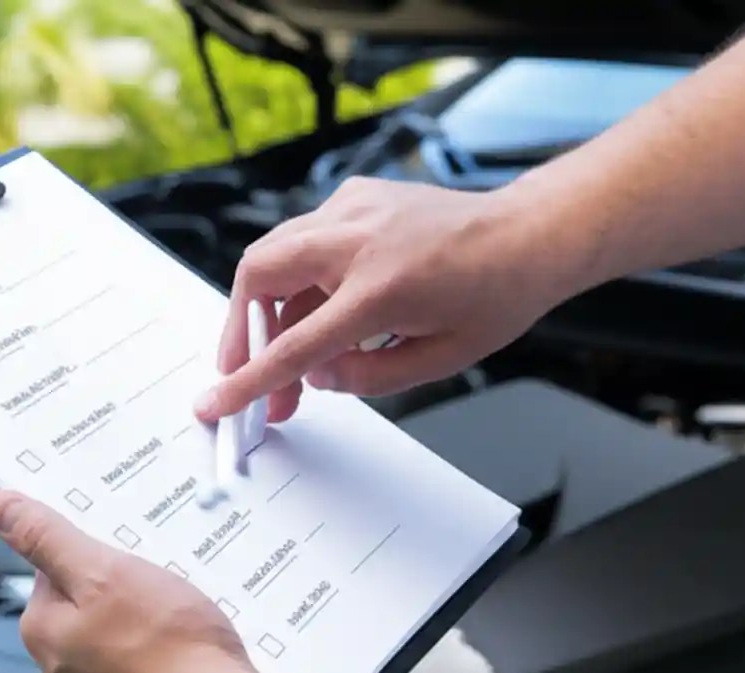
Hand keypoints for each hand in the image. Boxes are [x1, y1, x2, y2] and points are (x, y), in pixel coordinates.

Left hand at [0, 490, 257, 672]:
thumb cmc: (171, 651)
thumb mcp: (103, 572)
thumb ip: (48, 539)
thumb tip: (1, 508)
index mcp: (43, 628)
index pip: (52, 566)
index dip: (92, 551)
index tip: (117, 551)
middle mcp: (61, 664)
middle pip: (85, 596)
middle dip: (121, 582)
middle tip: (152, 582)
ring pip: (116, 625)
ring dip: (144, 613)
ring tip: (173, 613)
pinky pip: (140, 653)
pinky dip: (160, 642)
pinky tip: (181, 640)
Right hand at [193, 177, 579, 421]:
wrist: (527, 234)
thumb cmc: (495, 295)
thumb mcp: (440, 360)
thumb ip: (367, 377)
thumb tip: (315, 377)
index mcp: (381, 289)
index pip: (294, 345)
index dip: (248, 381)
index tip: (216, 404)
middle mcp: (357, 239)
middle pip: (258, 276)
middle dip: (240, 330)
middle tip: (247, 373)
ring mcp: (352, 209)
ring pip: (273, 253)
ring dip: (268, 306)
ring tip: (290, 352)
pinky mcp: (353, 196)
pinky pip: (303, 239)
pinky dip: (298, 278)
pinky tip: (323, 307)